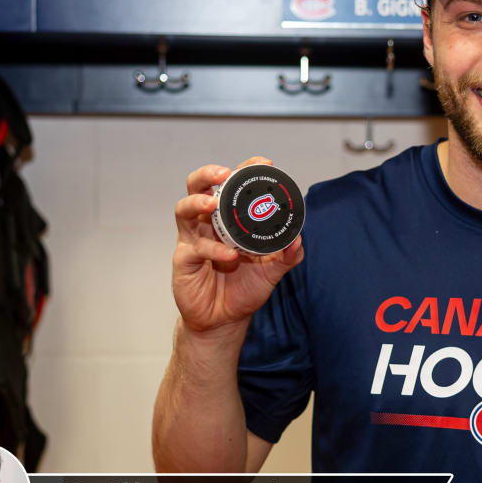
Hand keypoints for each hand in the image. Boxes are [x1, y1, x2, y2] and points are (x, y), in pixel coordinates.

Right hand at [172, 156, 304, 336]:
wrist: (224, 320)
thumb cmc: (244, 289)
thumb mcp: (273, 271)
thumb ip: (288, 255)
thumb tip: (297, 239)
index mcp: (228, 218)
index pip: (233, 185)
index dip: (245, 169)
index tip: (264, 163)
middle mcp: (208, 223)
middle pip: (198, 186)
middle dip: (209, 174)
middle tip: (225, 173)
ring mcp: (192, 239)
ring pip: (184, 209)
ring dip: (198, 202)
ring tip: (212, 204)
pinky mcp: (184, 260)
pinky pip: (196, 248)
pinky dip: (213, 249)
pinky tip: (231, 255)